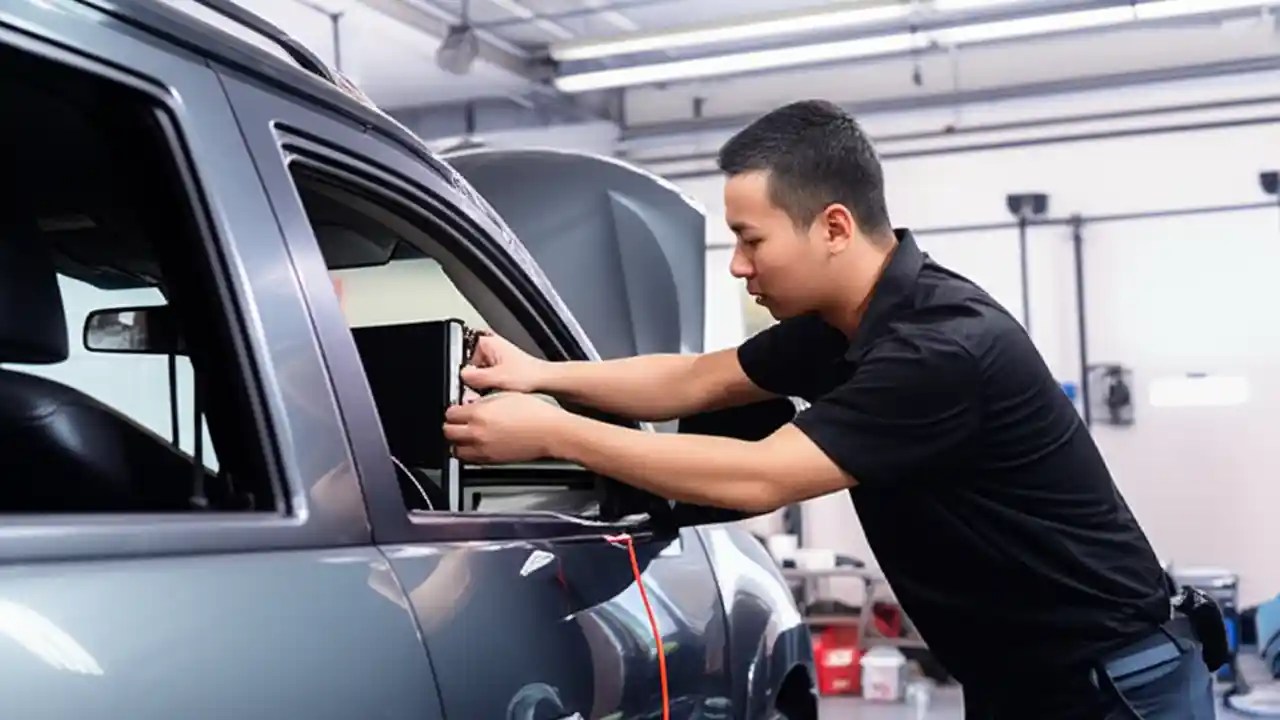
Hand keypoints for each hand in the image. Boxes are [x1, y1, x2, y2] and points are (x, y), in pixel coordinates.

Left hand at [443, 393, 569, 463]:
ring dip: (457, 442)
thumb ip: (484, 400)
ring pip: (456, 450)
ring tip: (463, 436)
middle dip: (451, 426)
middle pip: (448, 432)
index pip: (450, 414)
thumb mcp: (506, 395)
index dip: (453, 410)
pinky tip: (476, 446)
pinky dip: (468, 453)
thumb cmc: (535, 413)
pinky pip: (470, 460)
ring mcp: (483, 449)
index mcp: (479, 414)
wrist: (549, 432)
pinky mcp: (492, 460)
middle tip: (457, 422)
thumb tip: (473, 404)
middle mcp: (477, 433)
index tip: (457, 409)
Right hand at [460, 332, 546, 393]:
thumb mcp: (496, 377)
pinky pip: (485, 375)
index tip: (469, 382)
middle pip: (468, 364)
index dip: (464, 372)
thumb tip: (461, 376)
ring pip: (477, 371)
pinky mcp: (499, 364)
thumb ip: (474, 376)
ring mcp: (494, 355)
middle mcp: (490, 345)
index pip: (461, 355)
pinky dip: (487, 383)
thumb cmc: (528, 375)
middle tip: (483, 386)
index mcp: (487, 342)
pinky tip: (495, 389)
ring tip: (493, 387)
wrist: (543, 380)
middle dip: (473, 378)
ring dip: (481, 382)